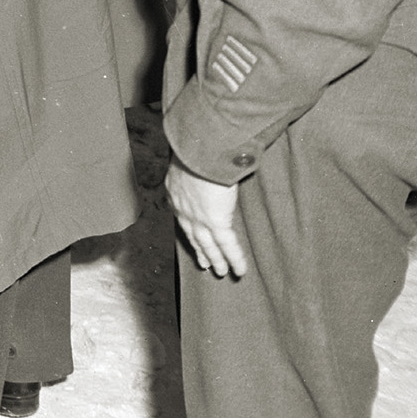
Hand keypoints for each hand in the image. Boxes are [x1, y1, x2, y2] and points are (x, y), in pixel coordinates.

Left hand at [166, 159, 249, 278]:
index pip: (181, 216)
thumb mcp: (191, 157)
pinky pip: (228, 246)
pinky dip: (235, 259)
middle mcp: (183, 208)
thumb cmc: (197, 145)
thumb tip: (207, 160)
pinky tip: (241, 271)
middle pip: (192, 235)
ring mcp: (198, 217)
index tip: (192, 238)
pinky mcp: (215, 221)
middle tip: (204, 263)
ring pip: (208, 245)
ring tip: (222, 272)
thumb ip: (198, 165)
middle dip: (199, 250)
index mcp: (175, 192)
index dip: (188, 229)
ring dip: (216, 260)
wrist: (200, 148)